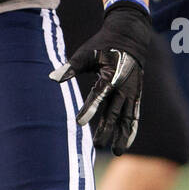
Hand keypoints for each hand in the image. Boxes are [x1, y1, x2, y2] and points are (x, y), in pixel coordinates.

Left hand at [50, 0, 150, 154]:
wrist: (129, 37)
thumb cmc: (103, 45)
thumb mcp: (86, 53)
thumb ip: (71, 67)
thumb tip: (52, 78)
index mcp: (110, 74)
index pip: (98, 95)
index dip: (89, 109)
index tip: (79, 123)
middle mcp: (123, 86)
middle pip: (114, 111)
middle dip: (106, 128)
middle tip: (97, 145)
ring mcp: (131, 92)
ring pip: (127, 117)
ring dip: (122, 134)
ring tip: (117, 152)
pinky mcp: (136, 96)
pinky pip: (134, 115)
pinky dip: (131, 129)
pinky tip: (126, 143)